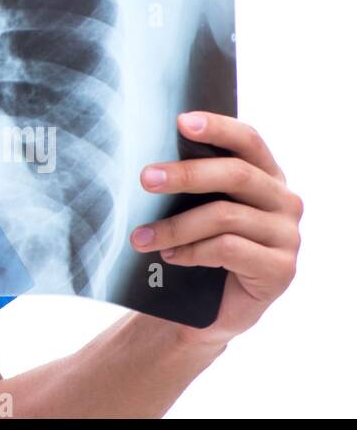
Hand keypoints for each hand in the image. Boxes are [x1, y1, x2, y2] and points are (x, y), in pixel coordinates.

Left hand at [130, 111, 302, 347]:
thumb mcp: (196, 207)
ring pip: (225, 216)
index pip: (248, 140)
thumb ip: (192, 183)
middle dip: (185, 174)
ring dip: (174, 226)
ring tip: (141, 237)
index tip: (181, 122)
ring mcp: (287, 235)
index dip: (217, 128)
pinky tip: (170, 256)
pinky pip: (228, 249)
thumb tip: (152, 162)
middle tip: (145, 179)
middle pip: (235, 175)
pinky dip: (191, 251)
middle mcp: (284, 200)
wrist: (211, 307)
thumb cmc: (200, 244)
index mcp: (266, 175)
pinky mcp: (281, 269)